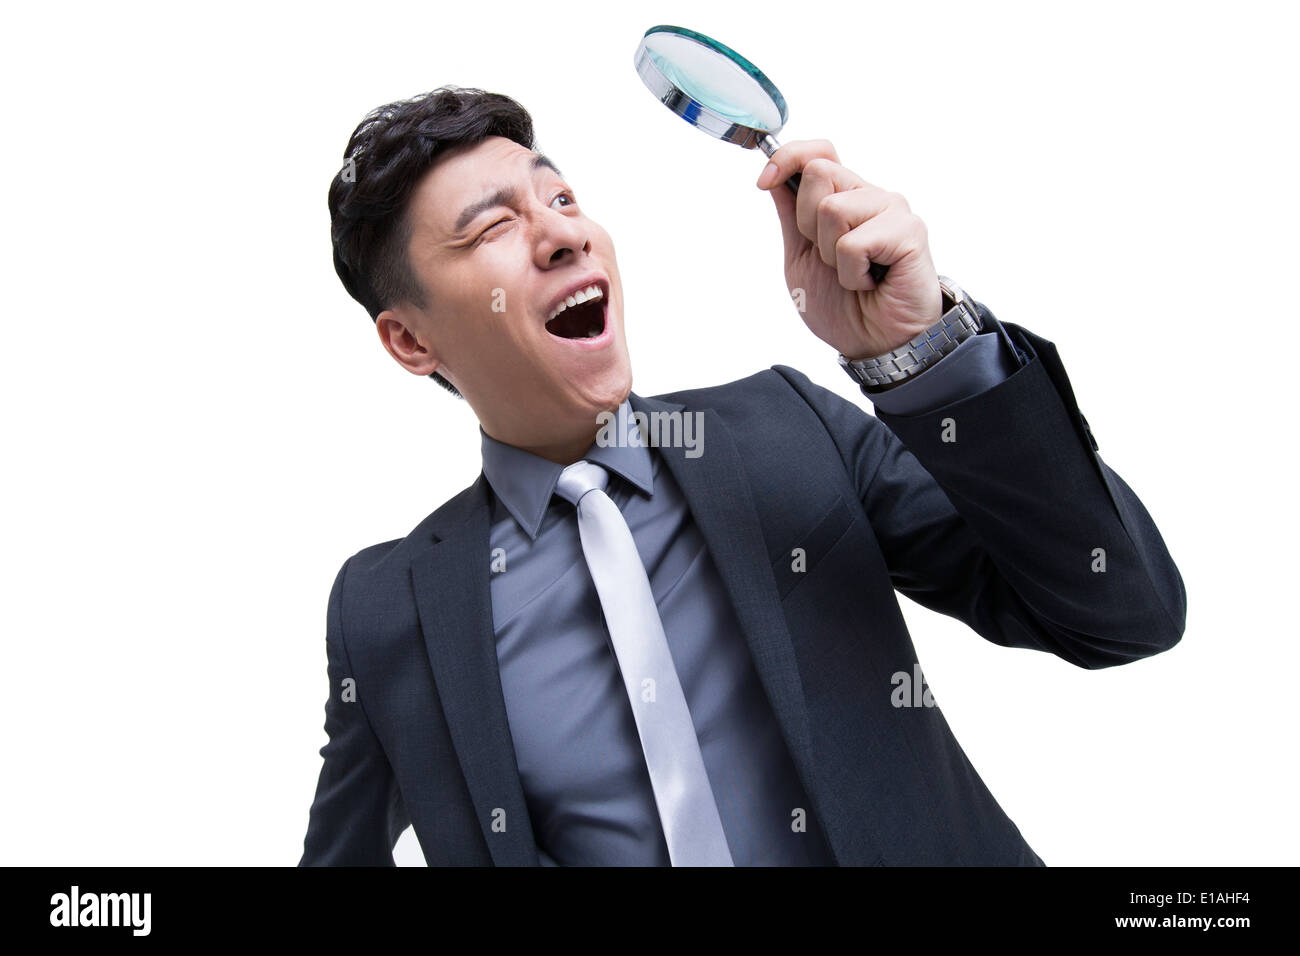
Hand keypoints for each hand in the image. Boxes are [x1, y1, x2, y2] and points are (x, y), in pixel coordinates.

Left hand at [757, 140, 942, 359]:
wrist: (876, 345)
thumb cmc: (844, 307)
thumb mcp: (800, 258)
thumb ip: (790, 216)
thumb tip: (774, 175)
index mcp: (844, 199)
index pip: (819, 152)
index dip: (788, 156)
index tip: (765, 180)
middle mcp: (869, 197)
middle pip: (818, 173)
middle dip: (808, 224)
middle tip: (832, 259)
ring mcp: (892, 210)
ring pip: (832, 208)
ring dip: (832, 256)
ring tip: (855, 274)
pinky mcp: (910, 231)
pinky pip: (854, 243)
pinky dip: (852, 274)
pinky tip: (871, 283)